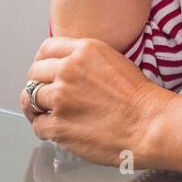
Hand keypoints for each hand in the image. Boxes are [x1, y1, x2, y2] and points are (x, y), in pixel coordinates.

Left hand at [19, 36, 170, 169]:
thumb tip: (66, 68)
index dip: (41, 63)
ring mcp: (60, 99)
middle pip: (34, 74)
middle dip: (37, 85)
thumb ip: (86, 60)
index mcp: (83, 51)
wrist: (151, 125)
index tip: (42, 72)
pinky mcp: (59, 126)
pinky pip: (38, 126)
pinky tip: (58, 131)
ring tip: (49, 115)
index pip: (45, 50)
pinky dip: (45, 130)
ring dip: (38, 109)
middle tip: (45, 97)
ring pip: (31, 100)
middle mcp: (68, 70)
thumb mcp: (113, 61)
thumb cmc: (140, 99)